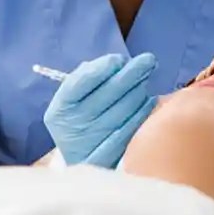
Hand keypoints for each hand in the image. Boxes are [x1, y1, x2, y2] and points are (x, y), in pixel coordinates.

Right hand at [43, 53, 157, 167]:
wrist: (82, 156)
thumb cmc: (82, 115)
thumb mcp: (74, 98)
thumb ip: (89, 76)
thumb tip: (117, 62)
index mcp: (61, 109)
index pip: (82, 82)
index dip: (103, 67)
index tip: (120, 58)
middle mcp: (75, 126)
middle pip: (108, 93)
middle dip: (131, 73)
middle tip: (148, 60)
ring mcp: (94, 143)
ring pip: (126, 108)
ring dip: (140, 90)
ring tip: (145, 80)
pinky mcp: (113, 155)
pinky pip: (134, 127)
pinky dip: (144, 111)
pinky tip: (151, 102)